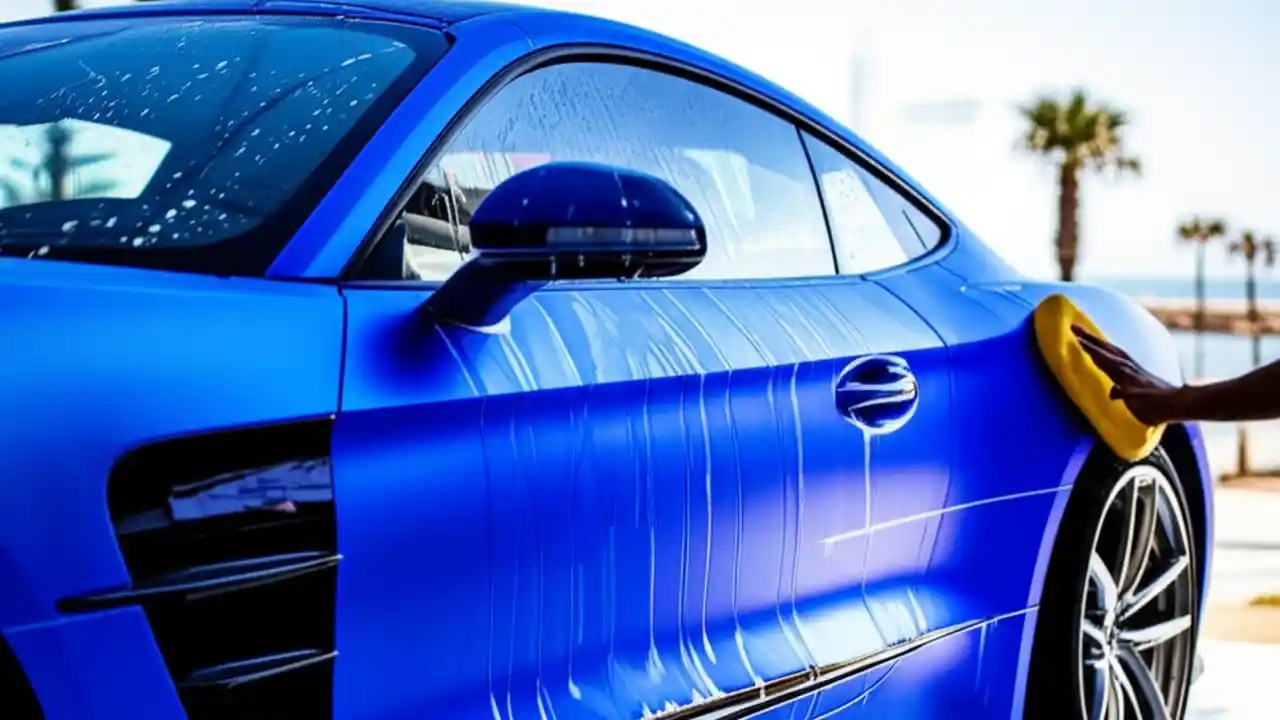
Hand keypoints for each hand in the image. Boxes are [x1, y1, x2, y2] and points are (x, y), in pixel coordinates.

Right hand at [1071, 325, 1190, 424]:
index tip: (1076, 338)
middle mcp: (1128, 366)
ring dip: (1098, 340)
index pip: (1103, 358)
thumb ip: (1124, 395)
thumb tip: (1112, 391)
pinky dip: (1109, 348)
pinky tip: (1107, 348)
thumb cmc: (1155, 407)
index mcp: (1124, 374)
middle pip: (1106, 348)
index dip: (1089, 349)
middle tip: (1074, 325)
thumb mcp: (1138, 405)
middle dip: (1089, 337)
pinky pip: (1118, 354)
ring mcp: (1133, 366)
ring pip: (1112, 349)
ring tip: (1085, 333)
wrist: (1177, 403)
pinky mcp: (1138, 369)